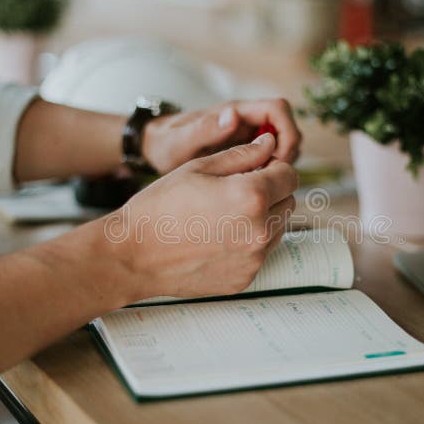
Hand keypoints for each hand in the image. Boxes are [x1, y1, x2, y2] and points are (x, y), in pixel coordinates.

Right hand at [102, 132, 297, 300]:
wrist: (134, 254)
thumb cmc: (161, 207)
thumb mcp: (199, 167)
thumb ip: (243, 155)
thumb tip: (270, 144)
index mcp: (252, 196)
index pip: (290, 175)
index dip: (274, 166)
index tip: (256, 168)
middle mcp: (260, 230)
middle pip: (289, 201)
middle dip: (271, 191)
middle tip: (236, 190)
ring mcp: (254, 258)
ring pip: (279, 228)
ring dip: (263, 217)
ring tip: (225, 215)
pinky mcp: (245, 278)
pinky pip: (262, 253)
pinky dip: (249, 243)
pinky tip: (219, 238)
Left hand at [141, 99, 301, 173]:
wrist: (156, 150)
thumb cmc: (166, 143)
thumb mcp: (180, 140)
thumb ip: (204, 129)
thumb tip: (232, 116)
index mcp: (235, 112)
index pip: (278, 109)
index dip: (286, 132)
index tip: (277, 160)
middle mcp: (245, 121)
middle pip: (286, 128)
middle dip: (288, 151)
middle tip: (271, 177)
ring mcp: (247, 136)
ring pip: (282, 144)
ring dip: (281, 164)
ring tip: (262, 184)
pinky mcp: (245, 151)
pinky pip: (269, 158)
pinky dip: (269, 172)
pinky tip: (253, 187)